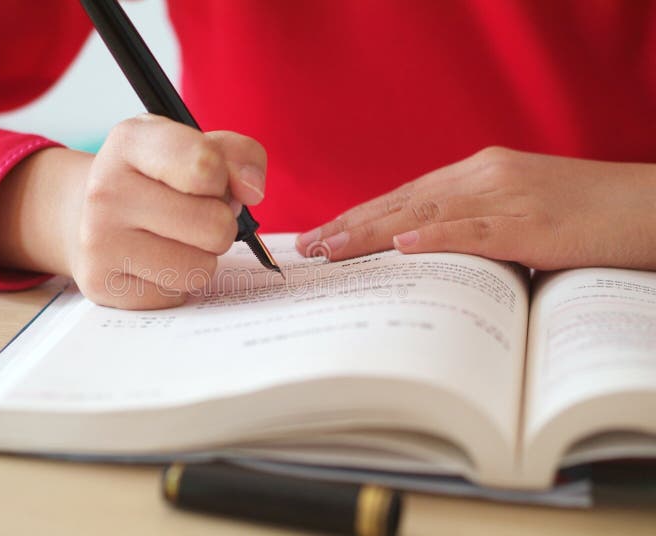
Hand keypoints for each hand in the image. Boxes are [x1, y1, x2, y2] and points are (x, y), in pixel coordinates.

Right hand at [0, 114, 266, 308]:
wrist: (83, 215)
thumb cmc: (153, 179)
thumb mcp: (191, 146)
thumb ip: (237, 155)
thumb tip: (253, 191)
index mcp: (131, 142)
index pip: (206, 165)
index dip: (226, 178)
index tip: (214, 180)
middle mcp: (106, 189)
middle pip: (214, 225)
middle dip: (219, 223)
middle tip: (196, 215)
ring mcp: (99, 241)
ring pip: (201, 268)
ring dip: (202, 257)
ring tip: (177, 239)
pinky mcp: (103, 285)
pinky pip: (177, 294)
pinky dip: (177, 282)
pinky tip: (154, 262)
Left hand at [296, 147, 655, 270]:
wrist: (650, 205)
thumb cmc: (585, 213)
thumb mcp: (519, 209)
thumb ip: (475, 224)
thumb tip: (426, 252)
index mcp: (480, 173)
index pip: (405, 195)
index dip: (360, 214)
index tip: (324, 233)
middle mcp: (486, 176)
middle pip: (403, 200)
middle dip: (351, 224)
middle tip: (309, 246)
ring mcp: (509, 197)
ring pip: (425, 213)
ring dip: (373, 232)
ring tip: (331, 249)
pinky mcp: (534, 223)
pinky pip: (476, 230)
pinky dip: (437, 236)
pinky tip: (402, 244)